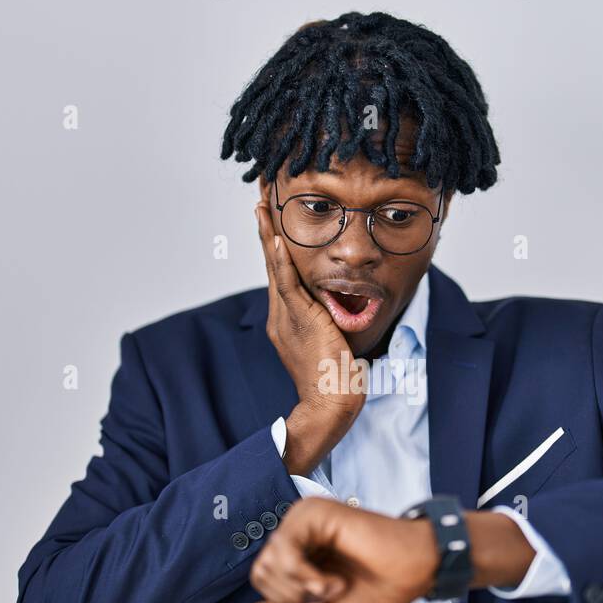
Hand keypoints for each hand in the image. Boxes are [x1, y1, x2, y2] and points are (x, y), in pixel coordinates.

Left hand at [246, 498, 438, 602]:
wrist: (416, 572)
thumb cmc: (380, 588)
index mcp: (299, 551)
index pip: (263, 581)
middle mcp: (297, 531)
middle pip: (261, 574)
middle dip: (293, 597)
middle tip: (329, 595)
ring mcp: (305, 518)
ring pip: (268, 564)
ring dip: (301, 588)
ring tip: (335, 586)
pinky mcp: (315, 512)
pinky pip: (284, 550)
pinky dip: (304, 576)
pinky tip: (331, 580)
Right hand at [256, 201, 365, 472]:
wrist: (331, 403)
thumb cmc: (338, 381)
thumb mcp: (334, 342)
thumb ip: (331, 322)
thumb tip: (342, 310)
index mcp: (288, 320)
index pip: (281, 274)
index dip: (274, 246)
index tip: (272, 221)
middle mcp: (281, 315)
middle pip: (271, 264)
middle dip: (265, 230)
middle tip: (260, 199)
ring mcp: (287, 317)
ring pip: (274, 268)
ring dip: (267, 234)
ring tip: (261, 205)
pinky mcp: (298, 320)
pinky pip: (286, 285)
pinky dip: (279, 261)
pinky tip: (275, 239)